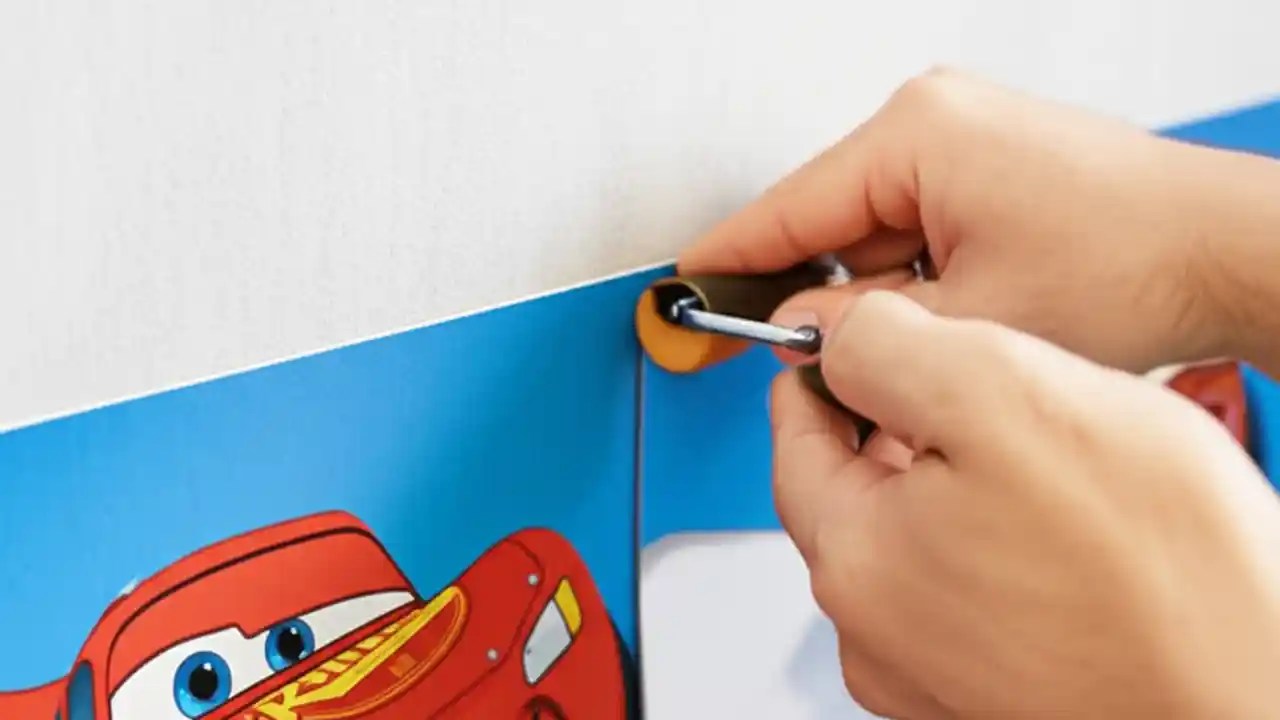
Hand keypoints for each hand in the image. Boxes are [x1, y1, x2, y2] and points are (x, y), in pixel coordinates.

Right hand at [678, 67, 1264, 372]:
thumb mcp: (970, 320)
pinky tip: (947, 313)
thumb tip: (802, 338)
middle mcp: (934, 122)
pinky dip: (912, 277)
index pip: (787, 208)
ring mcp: (962, 140)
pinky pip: (913, 226)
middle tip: (801, 354)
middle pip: (827, 222)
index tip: (685, 288)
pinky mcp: (986, 166)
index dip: (731, 260)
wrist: (1221, 254)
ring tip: (924, 336)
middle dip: (819, 295)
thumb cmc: (1132, 264)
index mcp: (915, 137)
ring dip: (877, 293)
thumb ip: (863, 332)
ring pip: (872, 233)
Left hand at [772, 290, 1279, 717]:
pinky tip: (1061, 528)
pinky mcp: (993, 694)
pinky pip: (968, 593)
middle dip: (903, 429)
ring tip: (1038, 459)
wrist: (1257, 695)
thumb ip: (889, 349)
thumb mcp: (1002, 394)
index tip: (849, 342)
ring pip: (918, 541)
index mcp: (854, 561)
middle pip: (858, 494)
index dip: (826, 375)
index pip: (795, 442)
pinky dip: (996, 545)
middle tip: (971, 390)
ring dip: (957, 486)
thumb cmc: (1160, 572)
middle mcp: (876, 636)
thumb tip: (838, 335)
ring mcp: (934, 676)